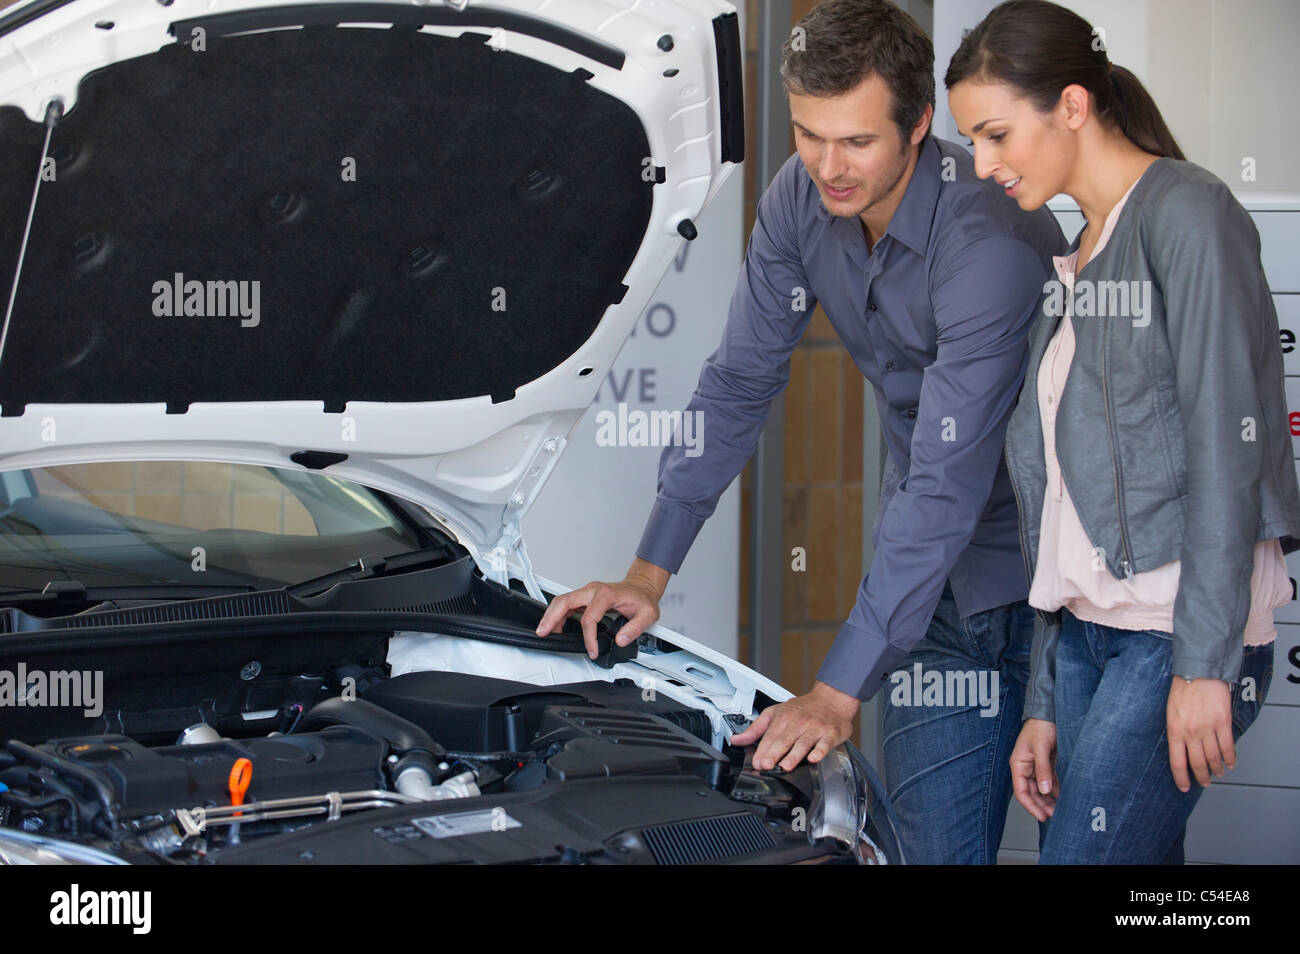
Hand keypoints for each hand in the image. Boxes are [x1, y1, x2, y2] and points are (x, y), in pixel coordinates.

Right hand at [533, 558, 669, 659]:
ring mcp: (588, 592)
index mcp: (607, 594)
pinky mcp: (585, 596)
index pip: (589, 617)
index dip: (588, 637)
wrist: (641, 587)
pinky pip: (567, 603)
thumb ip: (635, 628)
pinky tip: (556, 626)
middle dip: (552, 617)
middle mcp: (594, 590)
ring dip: (551, 615)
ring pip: (562, 600)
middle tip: (543, 632)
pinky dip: (558, 614)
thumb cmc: (642, 599)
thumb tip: (621, 640)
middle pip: (565, 601)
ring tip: (545, 631)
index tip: (593, 650)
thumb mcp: (648, 614)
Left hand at [729, 681, 858, 771]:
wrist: (832, 698)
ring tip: (785, 766)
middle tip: (766, 765)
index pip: (771, 736)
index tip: (757, 762)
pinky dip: (819, 751)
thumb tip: (736, 740)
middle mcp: (799, 723)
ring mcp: (815, 728)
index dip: (763, 750)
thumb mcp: (775, 712)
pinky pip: (825, 744)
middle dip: (774, 753)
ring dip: (794, 755)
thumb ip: (756, 729)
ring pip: (803, 743)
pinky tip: (814, 758)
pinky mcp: (830, 734)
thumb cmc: (804, 708)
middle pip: (785, 740)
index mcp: (784, 718)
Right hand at [1010, 718, 1058, 821]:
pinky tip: (1062, 796)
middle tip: (1054, 815)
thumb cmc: (1040, 726)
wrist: (1049, 712)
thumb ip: (1043, 769)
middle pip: (1031, 792)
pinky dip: (1055, 790)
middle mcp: (1026, 767)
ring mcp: (1036, 766)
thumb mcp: (1041, 748)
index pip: (1021, 791)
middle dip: (1041, 805)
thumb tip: (1045, 790)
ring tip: (1059, 809)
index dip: (1031, 806)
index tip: (1042, 816)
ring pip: (1041, 788)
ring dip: (1048, 799)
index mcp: (1018, 764)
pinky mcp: (1046, 763)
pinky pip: (1049, 781)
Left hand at [1166, 676, 1233, 791]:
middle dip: (1201, 777)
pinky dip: (1230, 758)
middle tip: (1205, 782)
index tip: (1184, 787)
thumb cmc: (1182, 689)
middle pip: (1197, 764)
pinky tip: (1230, 764)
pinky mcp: (1223, 723)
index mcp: (1174, 729)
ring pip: (1214, 758)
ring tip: (1218, 773)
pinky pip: (1228, 747)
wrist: (1199, 671)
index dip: (1181, 778)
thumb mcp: (1170, 711)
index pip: (1177, 762)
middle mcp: (1191, 732)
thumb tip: (1181, 748)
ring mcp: (1208, 728)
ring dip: (1216, 769)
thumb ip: (1176, 730)